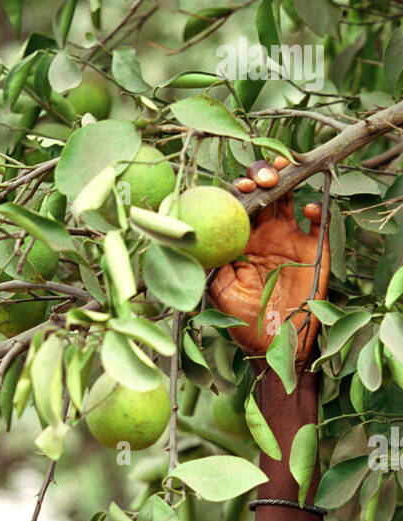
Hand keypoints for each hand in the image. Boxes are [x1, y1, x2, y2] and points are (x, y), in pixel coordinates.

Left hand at [209, 158, 330, 373]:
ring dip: (288, 179)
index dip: (238, 191)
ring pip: (290, 197)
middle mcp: (264, 234)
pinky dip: (315, 209)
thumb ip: (214, 265)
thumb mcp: (221, 295)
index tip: (240, 190)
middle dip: (261, 176)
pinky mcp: (314, 250)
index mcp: (240, 241)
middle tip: (263, 180)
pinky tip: (307, 209)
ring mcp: (290, 239)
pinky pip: (318, 222)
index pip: (238, 205)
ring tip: (283, 175)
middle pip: (264, 192)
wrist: (275, 345)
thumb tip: (201, 238)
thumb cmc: (244, 324)